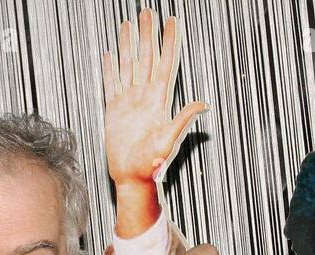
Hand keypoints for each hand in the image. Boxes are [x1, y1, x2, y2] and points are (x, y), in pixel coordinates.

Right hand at [102, 10, 204, 236]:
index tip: (172, 21)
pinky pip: (111, 83)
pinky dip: (110, 68)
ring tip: (128, 24)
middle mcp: (144, 97)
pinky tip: (110, 54)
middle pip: (147, 57)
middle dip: (148, 34)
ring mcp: (129, 102)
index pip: (165, 63)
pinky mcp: (114, 110)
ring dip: (129, 44)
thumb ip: (183, 120)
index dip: (169, 42)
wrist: (133, 177)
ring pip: (129, 65)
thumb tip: (204, 104)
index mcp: (158, 100)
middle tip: (148, 12)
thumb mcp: (169, 141)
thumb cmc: (151, 165)